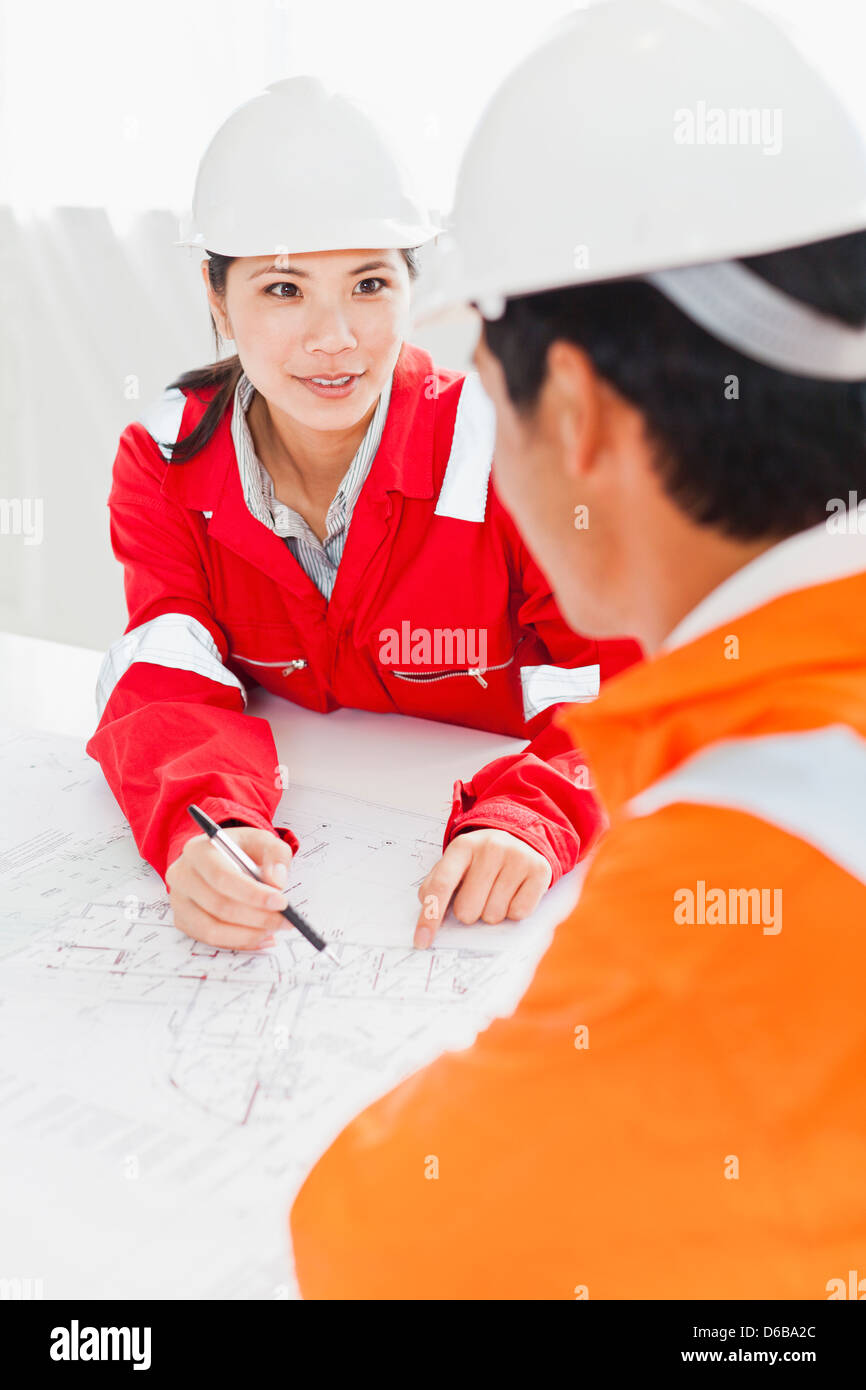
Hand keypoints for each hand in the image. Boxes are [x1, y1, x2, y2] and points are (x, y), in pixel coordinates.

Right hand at [166, 826, 294, 949]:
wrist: (220, 858)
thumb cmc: (241, 850)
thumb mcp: (262, 841)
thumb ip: (275, 855)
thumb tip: (277, 882)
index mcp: (198, 851)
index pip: (222, 877)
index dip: (253, 894)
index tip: (281, 902)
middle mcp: (182, 876)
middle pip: (218, 906)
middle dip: (257, 917)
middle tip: (285, 921)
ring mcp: (179, 901)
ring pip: (212, 929)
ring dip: (248, 934)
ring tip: (273, 930)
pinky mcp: (183, 921)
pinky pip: (210, 940)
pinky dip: (239, 943)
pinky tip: (261, 936)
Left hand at [414, 828, 552, 948]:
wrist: (520, 839)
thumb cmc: (481, 860)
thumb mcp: (456, 864)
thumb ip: (437, 886)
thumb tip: (427, 918)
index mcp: (463, 846)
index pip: (441, 886)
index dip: (430, 917)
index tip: (421, 941)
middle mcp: (491, 847)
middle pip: (467, 909)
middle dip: (468, 914)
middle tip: (477, 897)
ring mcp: (517, 857)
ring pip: (493, 915)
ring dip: (492, 913)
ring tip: (497, 892)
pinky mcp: (539, 870)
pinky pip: (519, 914)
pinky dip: (514, 911)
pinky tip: (514, 893)